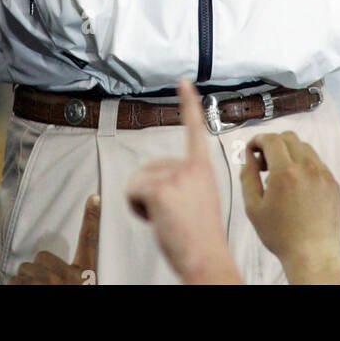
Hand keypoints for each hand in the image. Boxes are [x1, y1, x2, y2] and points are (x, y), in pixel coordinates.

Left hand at [8, 194, 99, 284]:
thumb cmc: (69, 301)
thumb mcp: (82, 285)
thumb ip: (74, 277)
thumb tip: (60, 268)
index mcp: (84, 277)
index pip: (89, 243)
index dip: (92, 219)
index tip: (95, 197)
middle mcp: (69, 278)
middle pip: (42, 257)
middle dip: (37, 270)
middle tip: (41, 285)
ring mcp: (49, 283)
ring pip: (25, 269)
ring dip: (25, 281)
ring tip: (32, 290)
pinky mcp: (31, 287)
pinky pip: (13, 280)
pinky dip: (14, 287)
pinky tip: (23, 292)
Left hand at [125, 79, 241, 284]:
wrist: (207, 259)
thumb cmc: (202, 239)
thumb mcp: (199, 201)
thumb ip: (184, 183)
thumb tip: (161, 185)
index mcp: (202, 167)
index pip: (195, 127)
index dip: (188, 102)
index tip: (183, 80)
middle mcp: (190, 166)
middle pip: (150, 167)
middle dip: (151, 192)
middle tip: (172, 215)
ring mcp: (175, 175)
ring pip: (138, 180)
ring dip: (143, 202)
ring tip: (167, 219)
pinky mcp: (161, 188)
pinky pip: (132, 191)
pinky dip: (136, 207)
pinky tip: (155, 219)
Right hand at [240, 130, 339, 283]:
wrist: (312, 254)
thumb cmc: (281, 235)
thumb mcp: (253, 208)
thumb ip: (248, 176)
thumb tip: (248, 156)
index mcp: (285, 172)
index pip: (271, 139)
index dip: (258, 140)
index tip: (252, 149)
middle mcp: (307, 168)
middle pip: (288, 137)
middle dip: (273, 143)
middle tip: (264, 162)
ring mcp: (323, 174)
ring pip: (304, 147)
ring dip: (289, 152)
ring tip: (280, 173)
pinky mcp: (333, 182)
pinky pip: (317, 161)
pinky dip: (304, 163)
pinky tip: (297, 183)